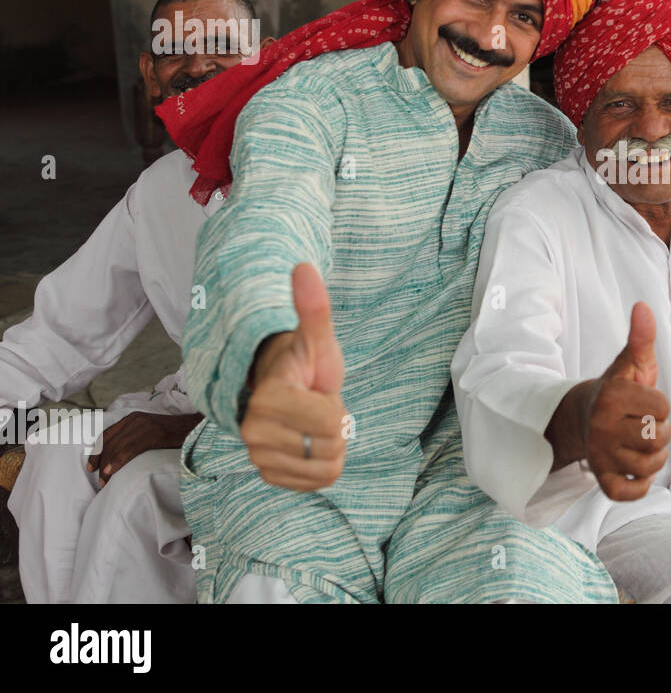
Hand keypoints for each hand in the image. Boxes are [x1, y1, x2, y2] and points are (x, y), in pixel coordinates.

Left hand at [87, 411, 201, 484]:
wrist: (200, 427)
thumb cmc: (179, 434)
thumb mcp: (153, 432)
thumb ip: (137, 438)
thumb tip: (122, 456)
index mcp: (134, 418)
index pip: (107, 435)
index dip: (97, 452)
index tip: (92, 467)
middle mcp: (137, 419)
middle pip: (110, 442)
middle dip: (101, 462)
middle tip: (100, 480)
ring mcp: (146, 426)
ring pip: (118, 447)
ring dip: (108, 466)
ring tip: (104, 482)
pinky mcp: (154, 434)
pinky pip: (130, 449)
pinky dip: (118, 462)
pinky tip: (111, 472)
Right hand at [241, 263, 349, 490]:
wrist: (284, 386)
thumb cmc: (304, 362)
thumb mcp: (318, 337)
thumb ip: (314, 307)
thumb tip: (304, 267)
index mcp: (268, 400)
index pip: (331, 425)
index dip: (336, 407)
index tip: (318, 391)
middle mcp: (253, 432)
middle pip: (330, 448)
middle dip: (334, 427)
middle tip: (316, 406)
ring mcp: (259, 457)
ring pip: (324, 467)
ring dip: (328, 446)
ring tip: (312, 423)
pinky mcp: (270, 476)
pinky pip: (314, 483)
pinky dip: (320, 466)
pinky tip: (309, 443)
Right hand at [554, 303, 670, 500]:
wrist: (581, 417)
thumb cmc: (617, 389)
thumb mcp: (630, 362)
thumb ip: (641, 338)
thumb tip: (644, 306)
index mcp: (612, 396)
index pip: (663, 408)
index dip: (660, 405)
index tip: (644, 402)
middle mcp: (602, 427)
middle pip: (658, 438)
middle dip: (659, 432)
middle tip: (642, 424)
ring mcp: (600, 456)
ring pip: (650, 465)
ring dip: (654, 457)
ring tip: (639, 443)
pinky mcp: (601, 480)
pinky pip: (632, 493)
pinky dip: (641, 484)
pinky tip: (635, 468)